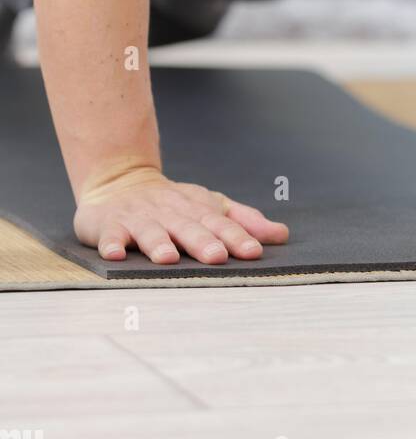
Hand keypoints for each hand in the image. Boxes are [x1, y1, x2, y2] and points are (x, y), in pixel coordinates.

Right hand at [74, 165, 289, 265]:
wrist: (120, 181)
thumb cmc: (174, 203)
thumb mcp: (210, 205)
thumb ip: (244, 221)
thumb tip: (282, 235)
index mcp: (197, 209)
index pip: (220, 223)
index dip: (237, 236)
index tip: (253, 251)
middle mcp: (170, 212)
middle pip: (188, 227)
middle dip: (202, 241)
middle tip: (216, 257)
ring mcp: (139, 218)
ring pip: (150, 231)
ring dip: (159, 243)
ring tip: (168, 258)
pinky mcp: (110, 224)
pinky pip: (110, 235)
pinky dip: (111, 243)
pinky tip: (115, 254)